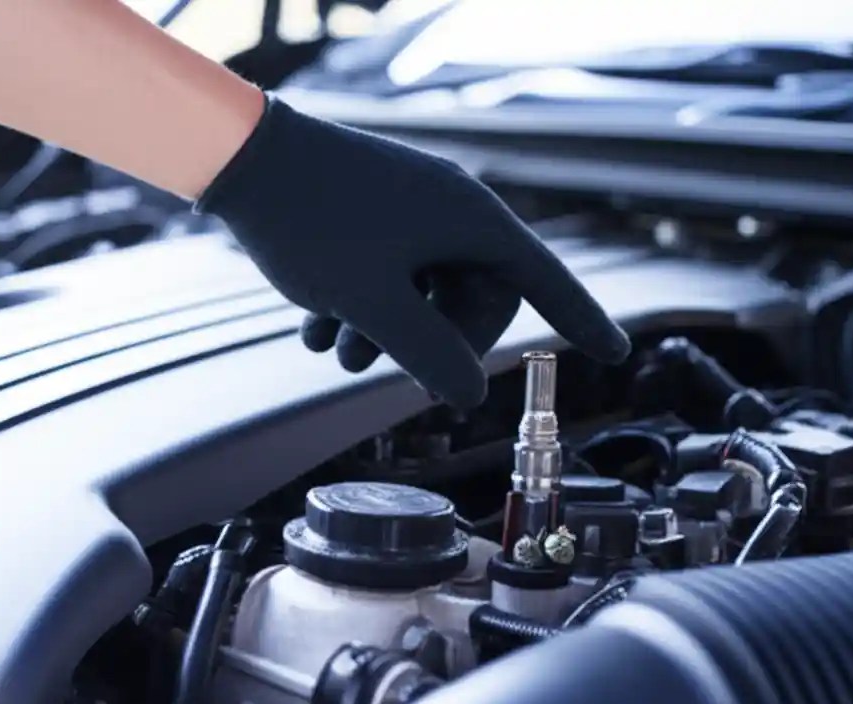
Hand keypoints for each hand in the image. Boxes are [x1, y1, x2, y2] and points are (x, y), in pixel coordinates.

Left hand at [198, 95, 630, 407]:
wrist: (238, 158)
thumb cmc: (310, 225)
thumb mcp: (374, 305)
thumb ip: (429, 356)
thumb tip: (471, 396)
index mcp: (472, 220)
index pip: (545, 280)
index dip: (583, 321)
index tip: (615, 352)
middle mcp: (453, 209)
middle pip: (477, 298)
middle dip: (434, 342)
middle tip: (382, 366)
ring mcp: (414, 208)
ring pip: (427, 292)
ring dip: (387, 332)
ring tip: (334, 350)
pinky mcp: (377, 212)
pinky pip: (394, 273)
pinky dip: (363, 307)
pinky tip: (316, 326)